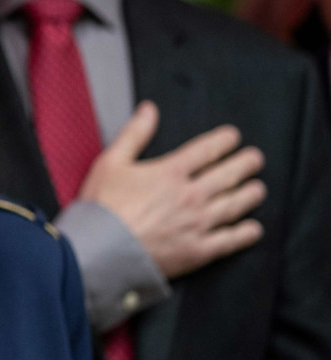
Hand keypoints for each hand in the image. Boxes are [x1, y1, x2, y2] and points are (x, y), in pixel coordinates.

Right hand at [79, 101, 265, 279]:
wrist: (101, 249)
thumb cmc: (102, 205)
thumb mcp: (110, 162)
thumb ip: (134, 134)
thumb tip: (149, 109)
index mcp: (170, 172)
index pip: (205, 151)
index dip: (223, 141)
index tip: (233, 137)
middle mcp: (191, 196)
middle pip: (227, 176)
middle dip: (244, 164)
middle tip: (255, 159)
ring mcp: (197, 224)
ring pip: (234, 205)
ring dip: (249, 195)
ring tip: (258, 189)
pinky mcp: (198, 250)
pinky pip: (229, 241)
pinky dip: (245, 234)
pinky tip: (253, 229)